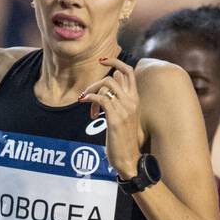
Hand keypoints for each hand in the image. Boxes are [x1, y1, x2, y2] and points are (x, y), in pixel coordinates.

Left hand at [78, 55, 141, 177]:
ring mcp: (125, 109)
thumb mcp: (124, 116)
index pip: (128, 72)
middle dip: (97, 80)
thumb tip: (113, 79)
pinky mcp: (115, 118)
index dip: (115, 61)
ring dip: (91, 91)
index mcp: (135, 99)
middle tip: (87, 92)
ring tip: (85, 103)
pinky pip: (100, 98)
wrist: (129, 160)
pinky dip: (89, 97)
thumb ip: (119, 99)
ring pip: (106, 85)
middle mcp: (132, 101)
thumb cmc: (124, 141)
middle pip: (116, 74)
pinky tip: (84, 103)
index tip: (101, 60)